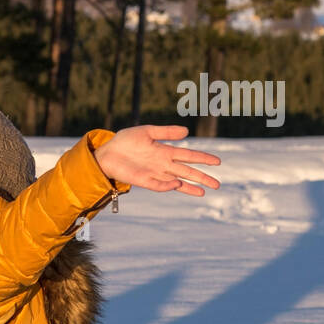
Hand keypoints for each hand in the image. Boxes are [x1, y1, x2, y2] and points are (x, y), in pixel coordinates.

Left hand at [93, 125, 220, 196]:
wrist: (106, 153)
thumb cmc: (125, 141)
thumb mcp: (146, 131)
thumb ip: (165, 132)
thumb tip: (186, 131)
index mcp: (165, 151)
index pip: (188, 155)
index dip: (203, 158)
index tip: (217, 162)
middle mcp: (163, 164)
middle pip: (187, 171)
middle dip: (201, 177)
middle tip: (217, 184)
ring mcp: (154, 174)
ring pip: (176, 181)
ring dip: (189, 187)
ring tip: (203, 192)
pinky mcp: (143, 181)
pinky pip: (158, 185)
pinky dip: (167, 186)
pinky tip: (177, 184)